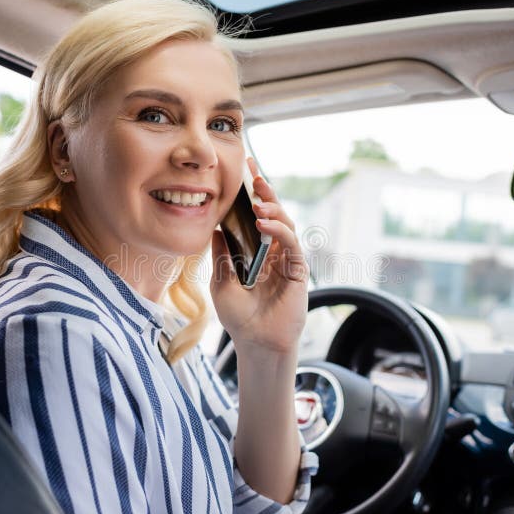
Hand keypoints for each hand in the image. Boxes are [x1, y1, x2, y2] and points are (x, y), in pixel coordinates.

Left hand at [210, 158, 308, 356]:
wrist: (256, 344)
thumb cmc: (240, 317)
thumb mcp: (221, 281)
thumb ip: (222, 255)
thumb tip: (215, 228)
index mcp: (258, 252)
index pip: (258, 217)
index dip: (254, 194)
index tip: (245, 170)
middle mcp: (275, 252)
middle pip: (275, 214)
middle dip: (266, 192)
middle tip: (254, 174)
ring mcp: (288, 260)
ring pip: (287, 224)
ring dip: (273, 209)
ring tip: (258, 200)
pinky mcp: (298, 271)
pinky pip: (292, 244)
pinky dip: (280, 231)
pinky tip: (264, 224)